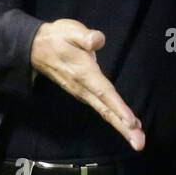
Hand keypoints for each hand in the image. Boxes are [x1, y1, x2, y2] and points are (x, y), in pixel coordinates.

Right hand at [29, 19, 144, 150]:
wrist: (36, 49)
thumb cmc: (57, 38)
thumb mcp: (70, 31)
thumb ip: (85, 36)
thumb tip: (97, 41)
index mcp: (84, 72)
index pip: (103, 92)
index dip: (117, 107)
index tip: (130, 122)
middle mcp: (83, 87)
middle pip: (106, 109)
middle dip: (123, 127)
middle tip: (139, 144)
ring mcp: (83, 93)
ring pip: (104, 112)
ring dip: (121, 127)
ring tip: (137, 140)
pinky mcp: (84, 94)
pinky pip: (102, 108)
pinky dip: (115, 118)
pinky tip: (127, 125)